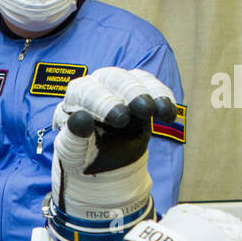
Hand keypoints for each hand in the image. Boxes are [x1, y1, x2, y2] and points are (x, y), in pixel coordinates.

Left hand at [53, 67, 176, 183]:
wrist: (101, 163)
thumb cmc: (82, 156)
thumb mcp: (73, 152)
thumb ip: (73, 136)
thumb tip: (80, 119)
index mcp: (75, 97)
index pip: (87, 91)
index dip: (104, 102)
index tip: (121, 119)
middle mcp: (97, 86)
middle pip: (114, 77)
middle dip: (132, 92)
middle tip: (144, 111)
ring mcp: (118, 88)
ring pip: (136, 79)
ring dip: (152, 92)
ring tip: (161, 111)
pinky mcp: (138, 92)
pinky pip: (153, 86)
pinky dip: (163, 97)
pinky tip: (168, 113)